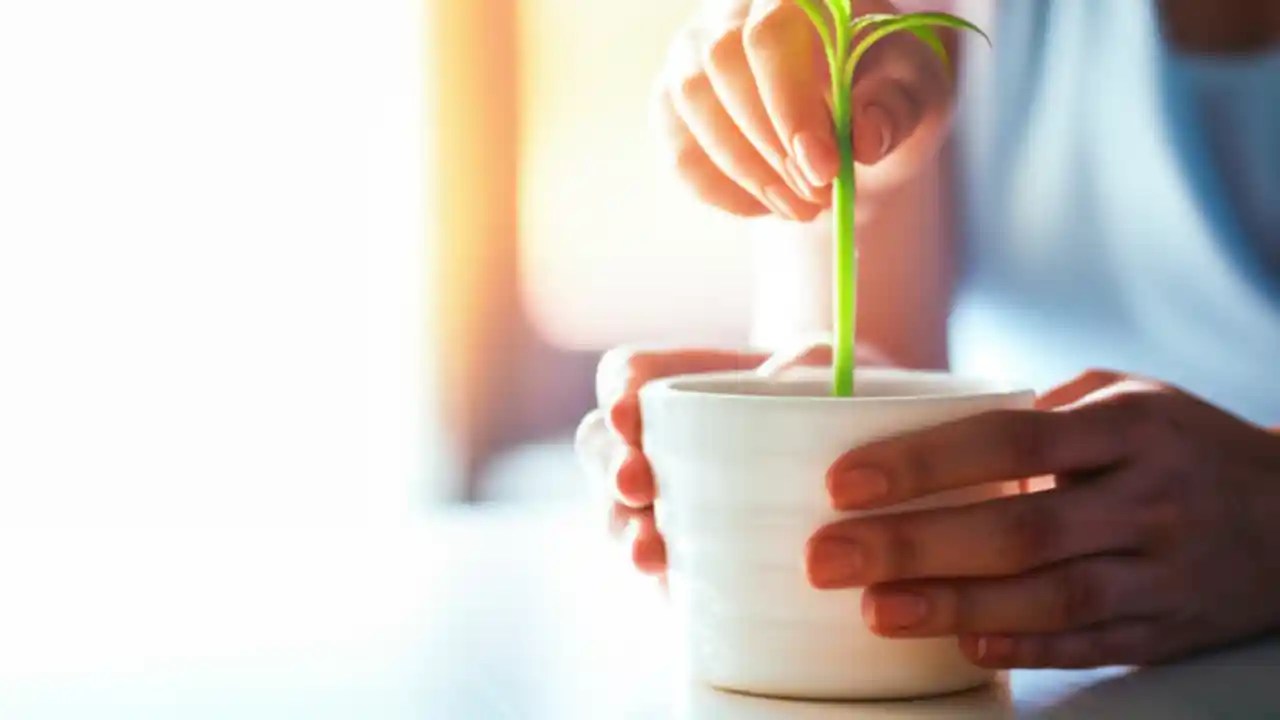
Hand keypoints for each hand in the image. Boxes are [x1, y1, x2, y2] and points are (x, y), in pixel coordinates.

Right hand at [577, 343, 886, 576]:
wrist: (853, 467)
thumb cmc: (829, 401)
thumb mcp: (828, 370)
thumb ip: (810, 361)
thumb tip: (789, 373)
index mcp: (675, 383)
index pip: (626, 374)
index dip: (618, 391)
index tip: (628, 414)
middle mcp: (654, 442)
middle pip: (603, 447)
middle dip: (612, 467)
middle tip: (636, 484)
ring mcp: (661, 502)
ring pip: (616, 511)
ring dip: (625, 530)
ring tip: (650, 551)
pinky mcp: (680, 556)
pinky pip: (652, 565)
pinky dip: (657, 574)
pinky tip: (670, 583)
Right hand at [654, 0, 955, 219]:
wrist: (854, 105)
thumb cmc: (884, 85)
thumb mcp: (913, 92)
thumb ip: (896, 108)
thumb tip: (864, 138)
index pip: (771, 33)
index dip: (790, 102)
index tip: (824, 166)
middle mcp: (732, 11)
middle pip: (722, 66)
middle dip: (770, 146)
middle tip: (819, 196)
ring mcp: (693, 54)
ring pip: (692, 107)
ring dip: (748, 173)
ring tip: (802, 208)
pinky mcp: (673, 103)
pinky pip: (680, 153)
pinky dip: (723, 192)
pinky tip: (767, 205)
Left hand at [805, 370, 1279, 667]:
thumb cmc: (1184, 446)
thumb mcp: (1129, 399)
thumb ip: (1040, 412)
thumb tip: (929, 427)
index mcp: (1129, 428)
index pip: (1010, 439)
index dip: (924, 463)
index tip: (844, 482)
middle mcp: (1147, 499)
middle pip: (1019, 526)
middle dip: (913, 544)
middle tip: (827, 557)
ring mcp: (1162, 572)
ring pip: (1050, 595)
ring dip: (954, 605)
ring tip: (874, 610)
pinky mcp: (1166, 629)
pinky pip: (1089, 642)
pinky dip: (1025, 646)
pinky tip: (961, 645)